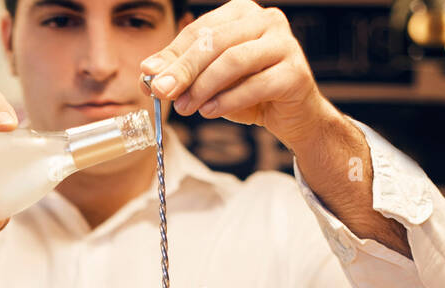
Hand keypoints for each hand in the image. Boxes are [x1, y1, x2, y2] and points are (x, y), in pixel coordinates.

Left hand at [138, 0, 332, 150]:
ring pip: (234, 61)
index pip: (199, 30)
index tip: (150, 78)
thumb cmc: (251, 94)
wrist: (294, 117)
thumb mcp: (210, 81)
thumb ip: (182, 73)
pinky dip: (228, 100)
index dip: (172, 56)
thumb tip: (149, 73)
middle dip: (184, 69)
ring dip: (204, 87)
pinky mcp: (295, 72)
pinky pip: (255, 85)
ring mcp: (284, 44)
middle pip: (215, 42)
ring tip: (187, 108)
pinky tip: (211, 111)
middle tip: (162, 92)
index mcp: (242, 13)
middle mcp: (266, 20)